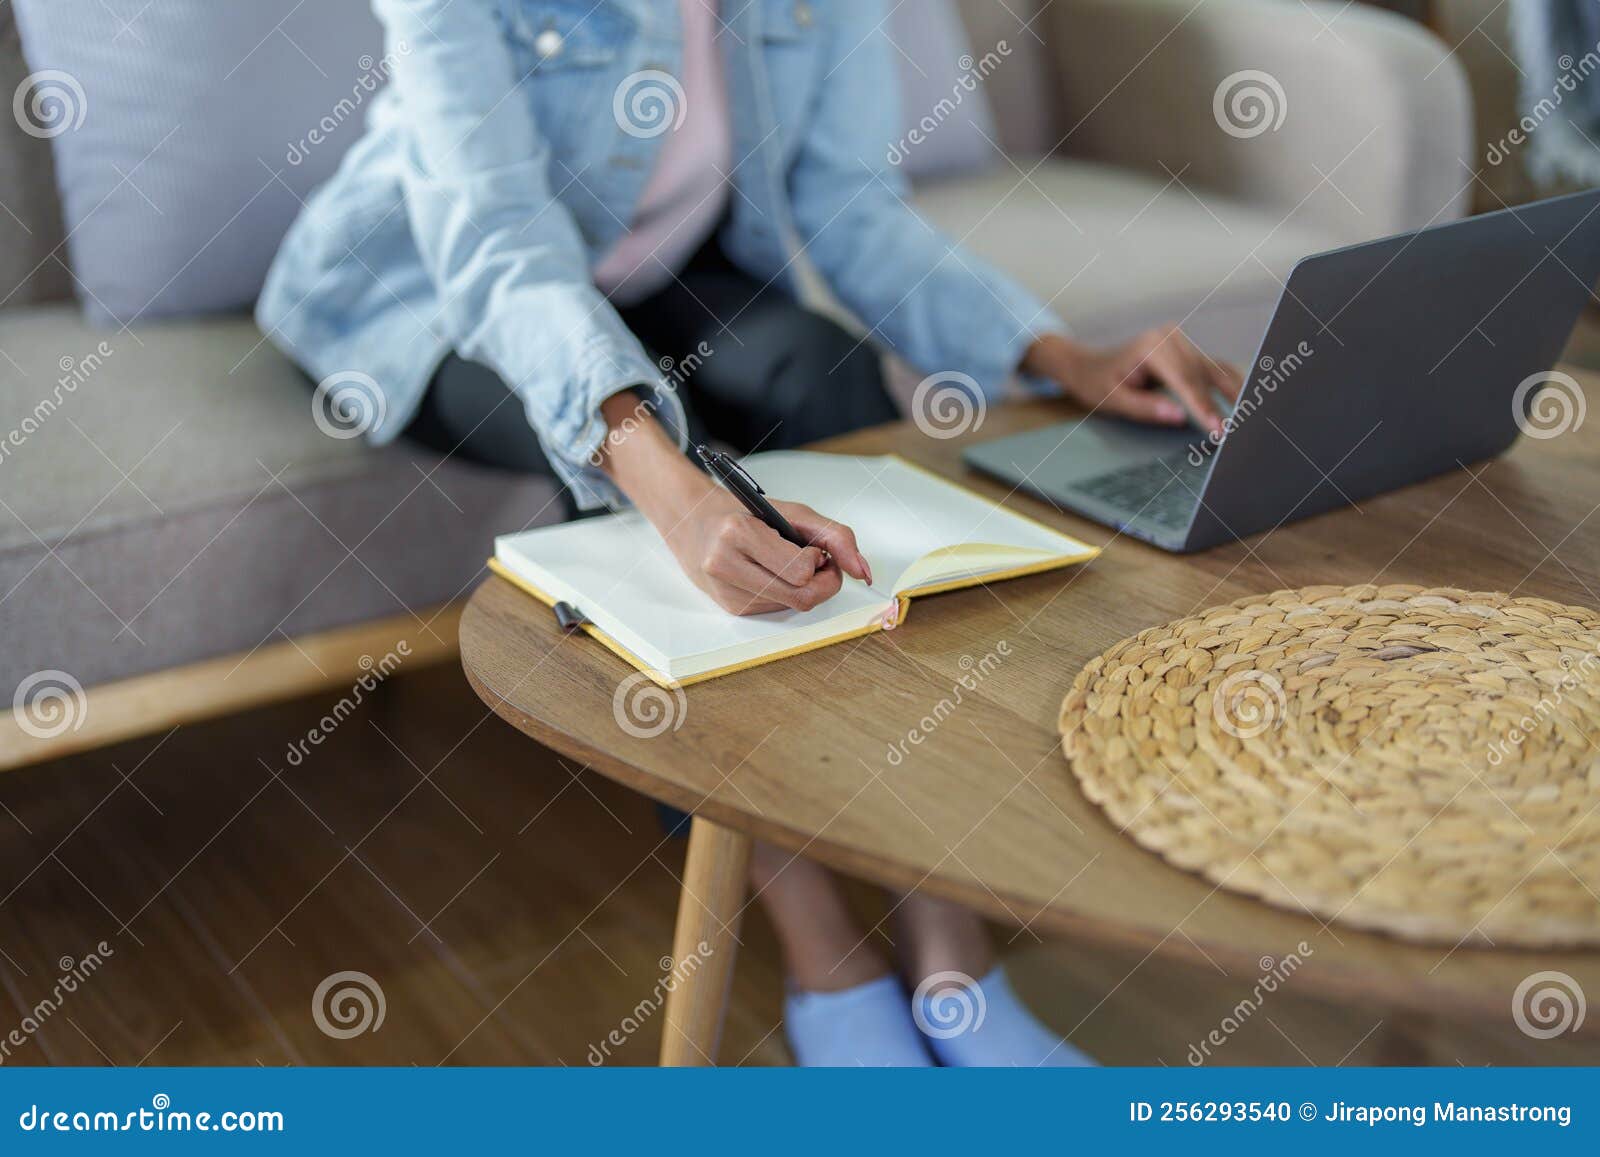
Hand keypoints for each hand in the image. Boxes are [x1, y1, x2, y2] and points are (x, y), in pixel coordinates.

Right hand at [592, 394, 870, 616]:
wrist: (692, 521)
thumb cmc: (746, 513)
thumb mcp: (791, 512)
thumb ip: (835, 536)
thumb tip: (865, 573)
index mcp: (738, 534)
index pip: (801, 570)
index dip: (822, 563)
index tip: (818, 549)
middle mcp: (725, 566)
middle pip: (801, 597)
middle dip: (822, 582)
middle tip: (818, 562)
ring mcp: (724, 592)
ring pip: (791, 607)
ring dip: (804, 588)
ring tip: (790, 564)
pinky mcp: (729, 608)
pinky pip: (777, 610)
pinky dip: (786, 594)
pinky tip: (772, 575)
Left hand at [1023, 328, 1243, 436]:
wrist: (1088, 365)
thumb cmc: (1097, 383)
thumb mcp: (1113, 401)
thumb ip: (1146, 408)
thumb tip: (1179, 416)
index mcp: (1151, 347)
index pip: (1185, 382)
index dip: (1204, 408)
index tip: (1219, 429)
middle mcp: (1170, 338)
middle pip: (1202, 376)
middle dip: (1221, 405)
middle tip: (1236, 432)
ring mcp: (1180, 340)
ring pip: (1213, 370)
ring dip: (1232, 393)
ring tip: (1249, 419)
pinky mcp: (1186, 349)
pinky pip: (1211, 367)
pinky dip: (1227, 385)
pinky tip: (1242, 401)